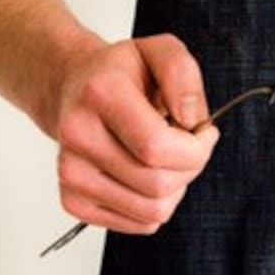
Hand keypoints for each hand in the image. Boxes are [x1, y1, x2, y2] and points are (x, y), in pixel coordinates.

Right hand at [51, 33, 220, 235]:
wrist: (73, 88)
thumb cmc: (125, 74)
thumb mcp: (162, 50)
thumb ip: (183, 74)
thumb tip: (192, 121)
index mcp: (100, 94)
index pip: (158, 148)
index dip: (197, 148)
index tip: (204, 132)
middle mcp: (77, 135)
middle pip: (159, 184)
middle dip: (191, 167)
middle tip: (188, 144)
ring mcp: (71, 172)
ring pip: (152, 210)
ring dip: (176, 188)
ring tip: (167, 159)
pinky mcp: (74, 200)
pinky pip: (140, 223)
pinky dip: (157, 205)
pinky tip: (148, 174)